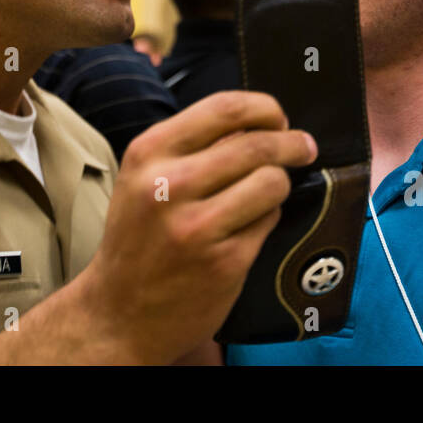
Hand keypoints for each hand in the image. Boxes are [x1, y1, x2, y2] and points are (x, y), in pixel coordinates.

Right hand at [79, 91, 316, 362]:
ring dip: (279, 184)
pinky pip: (269, 221)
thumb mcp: (144, 179)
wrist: (119, 314)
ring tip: (266, 193)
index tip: (279, 117)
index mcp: (148, 153)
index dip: (264, 107)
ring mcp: (198, 225)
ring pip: (271, 182)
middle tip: (303, 147)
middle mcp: (170, 185)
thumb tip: (257, 124)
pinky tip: (247, 228)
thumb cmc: (137, 241)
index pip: (224, 108)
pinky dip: (267, 219)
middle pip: (257, 144)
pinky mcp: (225, 260)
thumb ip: (192, 147)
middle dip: (292, 143)